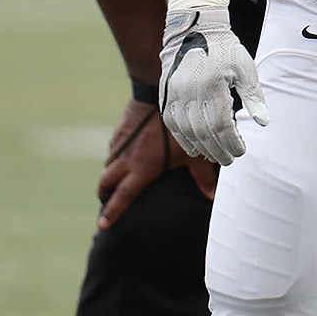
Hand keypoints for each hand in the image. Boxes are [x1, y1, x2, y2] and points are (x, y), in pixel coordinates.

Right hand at [96, 99, 218, 229]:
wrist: (156, 90)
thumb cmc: (179, 125)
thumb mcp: (195, 153)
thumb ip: (203, 178)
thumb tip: (213, 198)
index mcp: (143, 168)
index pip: (124, 196)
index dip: (113, 212)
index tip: (103, 225)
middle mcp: (127, 158)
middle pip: (107, 182)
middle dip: (105, 194)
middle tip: (106, 201)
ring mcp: (121, 143)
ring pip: (108, 164)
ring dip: (110, 174)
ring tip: (114, 180)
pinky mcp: (121, 129)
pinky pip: (113, 148)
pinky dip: (115, 156)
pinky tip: (124, 154)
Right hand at [159, 0, 269, 164]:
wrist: (195, 29)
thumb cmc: (225, 49)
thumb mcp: (245, 68)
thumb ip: (254, 96)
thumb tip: (263, 122)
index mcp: (213, 85)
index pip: (222, 125)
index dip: (232, 142)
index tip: (242, 151)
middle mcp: (191, 91)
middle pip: (204, 132)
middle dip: (218, 150)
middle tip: (230, 159)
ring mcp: (175, 93)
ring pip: (187, 130)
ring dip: (202, 148)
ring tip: (214, 156)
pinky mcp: (166, 94)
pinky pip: (172, 123)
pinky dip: (183, 138)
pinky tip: (194, 148)